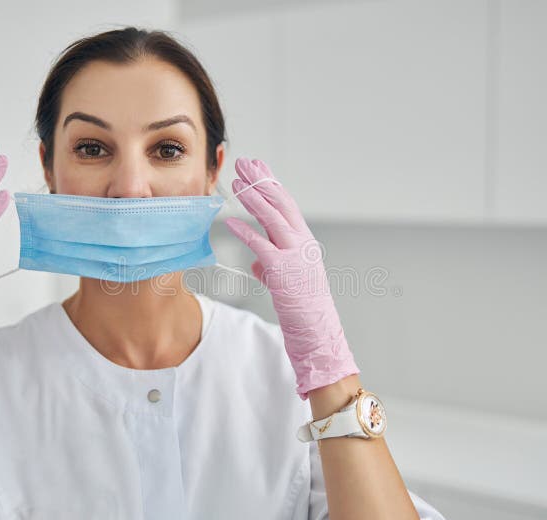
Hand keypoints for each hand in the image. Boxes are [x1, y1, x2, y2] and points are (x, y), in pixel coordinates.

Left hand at [224, 157, 359, 399]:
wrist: (317, 328)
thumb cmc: (303, 306)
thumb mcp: (287, 281)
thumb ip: (271, 266)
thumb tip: (255, 263)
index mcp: (304, 240)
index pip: (286, 204)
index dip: (271, 183)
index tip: (258, 168)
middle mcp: (301, 241)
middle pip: (280, 202)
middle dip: (261, 180)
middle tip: (245, 163)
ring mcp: (293, 254)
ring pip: (272, 217)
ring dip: (252, 198)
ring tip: (235, 182)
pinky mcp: (282, 269)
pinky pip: (259, 244)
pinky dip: (243, 231)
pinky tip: (228, 221)